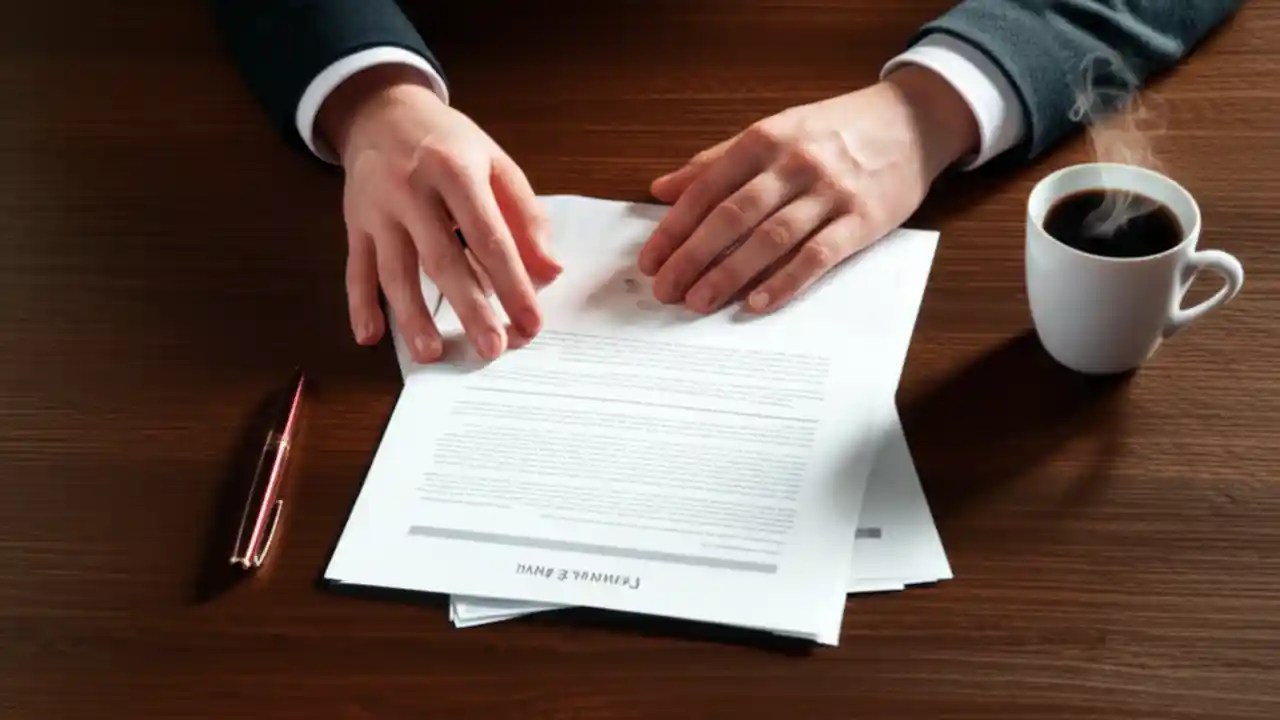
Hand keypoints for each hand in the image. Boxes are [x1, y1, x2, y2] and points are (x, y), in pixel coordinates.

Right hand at [318, 65, 560, 362]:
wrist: (383, 111)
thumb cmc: (448, 143)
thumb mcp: (496, 163)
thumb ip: (526, 215)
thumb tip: (549, 271)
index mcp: (456, 170)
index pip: (489, 237)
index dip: (512, 282)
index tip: (531, 322)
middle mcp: (412, 189)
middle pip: (442, 258)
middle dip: (469, 308)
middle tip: (493, 348)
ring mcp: (378, 208)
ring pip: (394, 269)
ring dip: (412, 316)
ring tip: (431, 353)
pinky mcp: (353, 222)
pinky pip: (356, 268)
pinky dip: (359, 304)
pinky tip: (370, 336)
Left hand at [638, 66, 978, 313]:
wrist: (910, 121)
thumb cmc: (834, 131)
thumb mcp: (774, 131)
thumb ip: (716, 161)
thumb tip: (662, 189)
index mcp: (766, 140)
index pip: (708, 189)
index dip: (674, 228)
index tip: (651, 260)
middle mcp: (795, 164)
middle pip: (733, 216)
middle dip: (693, 257)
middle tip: (665, 290)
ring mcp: (830, 193)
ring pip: (771, 238)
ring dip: (730, 274)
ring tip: (699, 302)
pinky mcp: (862, 220)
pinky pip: (818, 256)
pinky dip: (785, 282)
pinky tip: (757, 303)